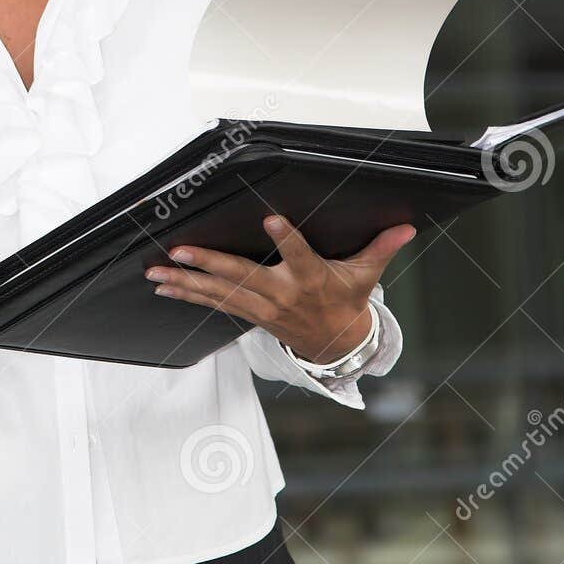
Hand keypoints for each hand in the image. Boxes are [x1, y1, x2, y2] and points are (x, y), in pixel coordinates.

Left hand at [143, 213, 415, 364]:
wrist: (336, 345)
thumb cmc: (348, 301)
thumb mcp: (366, 275)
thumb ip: (381, 247)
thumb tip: (406, 225)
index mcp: (311, 278)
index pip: (299, 255)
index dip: (286, 238)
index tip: (269, 219)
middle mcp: (281, 294)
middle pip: (242, 277)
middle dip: (209, 264)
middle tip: (180, 253)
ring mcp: (261, 308)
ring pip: (219, 293)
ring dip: (185, 282)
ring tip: (156, 273)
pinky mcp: (249, 314)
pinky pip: (214, 304)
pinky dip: (188, 294)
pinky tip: (164, 286)